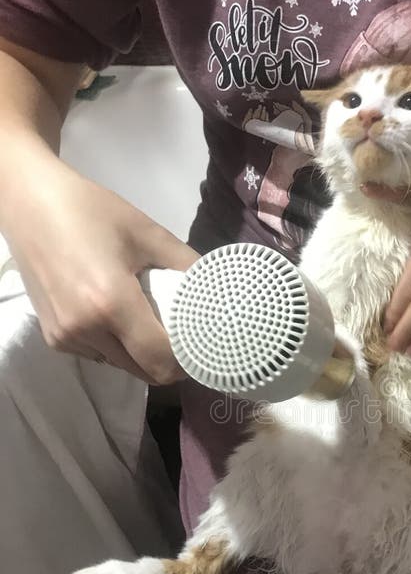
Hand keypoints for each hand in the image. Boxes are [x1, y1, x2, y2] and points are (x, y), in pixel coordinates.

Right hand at [7, 161, 198, 382]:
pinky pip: (99, 355)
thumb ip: (187, 264)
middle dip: (167, 361)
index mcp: (111, 304)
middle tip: (183, 337)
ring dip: (141, 354)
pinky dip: (116, 346)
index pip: (160, 359)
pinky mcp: (53, 337)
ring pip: (121, 365)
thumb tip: (217, 289)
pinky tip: (119, 317)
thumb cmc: (90, 211)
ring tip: (149, 321)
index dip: (186, 362)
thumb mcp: (147, 232)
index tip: (202, 349)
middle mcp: (86, 329)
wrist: (29, 202)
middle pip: (143, 371)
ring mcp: (66, 337)